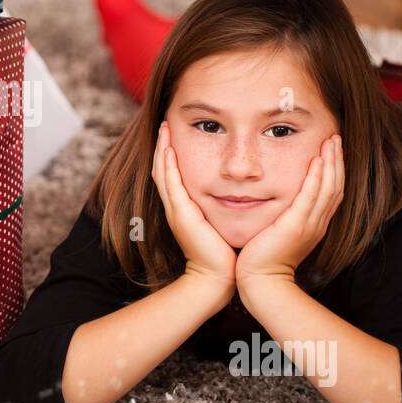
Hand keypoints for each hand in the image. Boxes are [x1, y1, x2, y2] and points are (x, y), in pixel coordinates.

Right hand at [152, 121, 236, 289]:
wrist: (217, 278)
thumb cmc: (224, 254)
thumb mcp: (221, 225)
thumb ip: (224, 209)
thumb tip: (239, 195)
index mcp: (185, 209)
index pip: (174, 175)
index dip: (172, 155)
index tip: (175, 134)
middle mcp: (176, 207)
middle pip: (162, 169)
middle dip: (163, 146)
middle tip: (165, 124)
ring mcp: (175, 209)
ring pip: (162, 172)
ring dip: (162, 148)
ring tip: (164, 128)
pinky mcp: (180, 213)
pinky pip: (170, 182)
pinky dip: (167, 163)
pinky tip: (168, 148)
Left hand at [236, 133, 343, 290]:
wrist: (261, 283)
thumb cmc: (263, 261)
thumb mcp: (279, 234)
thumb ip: (284, 218)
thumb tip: (279, 203)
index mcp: (314, 225)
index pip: (331, 192)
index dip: (334, 170)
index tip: (332, 150)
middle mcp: (317, 223)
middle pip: (335, 186)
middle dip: (337, 160)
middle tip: (336, 138)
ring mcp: (309, 225)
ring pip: (328, 188)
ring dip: (331, 162)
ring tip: (331, 141)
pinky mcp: (296, 226)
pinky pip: (310, 197)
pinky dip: (316, 178)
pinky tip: (317, 161)